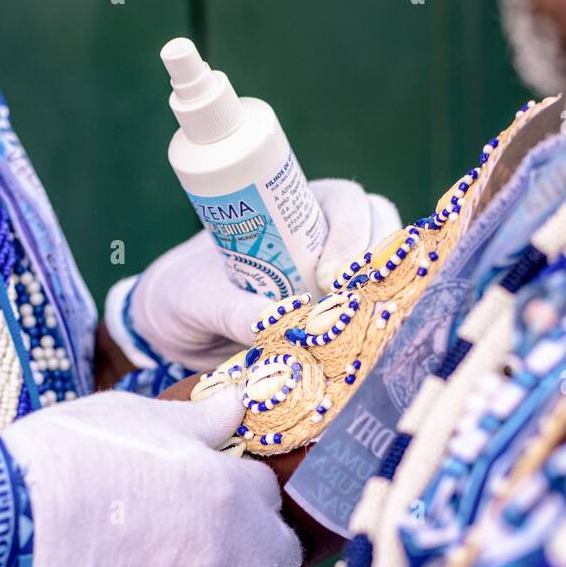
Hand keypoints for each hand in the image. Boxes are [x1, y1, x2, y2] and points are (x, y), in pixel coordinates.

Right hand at [0, 389, 300, 566]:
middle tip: (191, 557)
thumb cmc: (64, 460)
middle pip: (279, 551)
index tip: (198, 512)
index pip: (264, 494)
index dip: (231, 501)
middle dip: (248, 552)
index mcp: (233, 481)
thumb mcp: (133, 416)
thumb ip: (196, 420)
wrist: (19, 529)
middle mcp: (250, 539)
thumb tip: (236, 404)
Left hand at [107, 179, 400, 370]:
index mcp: (297, 211)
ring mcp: (338, 285)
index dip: (351, 232)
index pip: (347, 204)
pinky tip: (355, 362)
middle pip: (384, 240)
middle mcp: (328, 243)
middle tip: (348, 309)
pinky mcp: (337, 325)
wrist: (178, 331)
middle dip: (380, 270)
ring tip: (355, 338)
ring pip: (386, 285)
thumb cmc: (186, 291)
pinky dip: (369, 343)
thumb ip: (231, 308)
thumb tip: (274, 323)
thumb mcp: (200, 298)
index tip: (330, 276)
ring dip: (381, 309)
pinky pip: (367, 329)